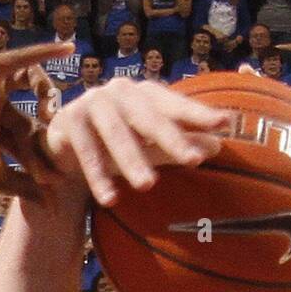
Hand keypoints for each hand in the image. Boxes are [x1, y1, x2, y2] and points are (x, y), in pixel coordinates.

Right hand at [0, 45, 77, 196]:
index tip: (57, 159)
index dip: (45, 142)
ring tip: (53, 105)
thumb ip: (28, 186)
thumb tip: (52, 207)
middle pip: (31, 100)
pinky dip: (44, 52)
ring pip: (29, 77)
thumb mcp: (3, 177)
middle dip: (48, 110)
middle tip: (55, 124)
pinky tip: (67, 49)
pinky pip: (21, 58)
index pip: (30, 128)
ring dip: (45, 87)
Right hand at [40, 78, 229, 206]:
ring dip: (132, 159)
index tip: (225, 123)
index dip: (198, 113)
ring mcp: (92, 103)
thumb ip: (178, 145)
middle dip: (171, 138)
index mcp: (144, 94)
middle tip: (194, 160)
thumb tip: (217, 146)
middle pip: (148, 116)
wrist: (65, 148)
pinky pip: (85, 150)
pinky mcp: (68, 120)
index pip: (175, 104)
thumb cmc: (114, 144)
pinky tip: (110, 199)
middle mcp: (120, 92)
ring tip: (147, 185)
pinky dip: (97, 174)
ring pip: (115, 132)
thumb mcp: (149, 147)